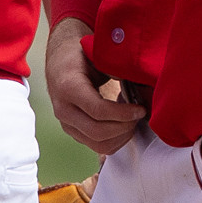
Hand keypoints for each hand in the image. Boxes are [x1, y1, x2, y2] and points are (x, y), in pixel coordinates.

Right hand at [44, 18, 144, 154]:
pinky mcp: (73, 132)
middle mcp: (63, 109)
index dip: (124, 113)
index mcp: (68, 87)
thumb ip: (115, 69)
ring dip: (121, 136)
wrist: (61, 62)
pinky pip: (97, 146)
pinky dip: (115, 140)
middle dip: (125, 127)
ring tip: (132, 121)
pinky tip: (123, 125)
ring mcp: (66, 123)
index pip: (98, 110)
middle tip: (138, 115)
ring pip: (98, 144)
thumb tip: (139, 84)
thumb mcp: (97, 56)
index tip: (140, 109)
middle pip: (98, 132)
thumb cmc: (82, 56)